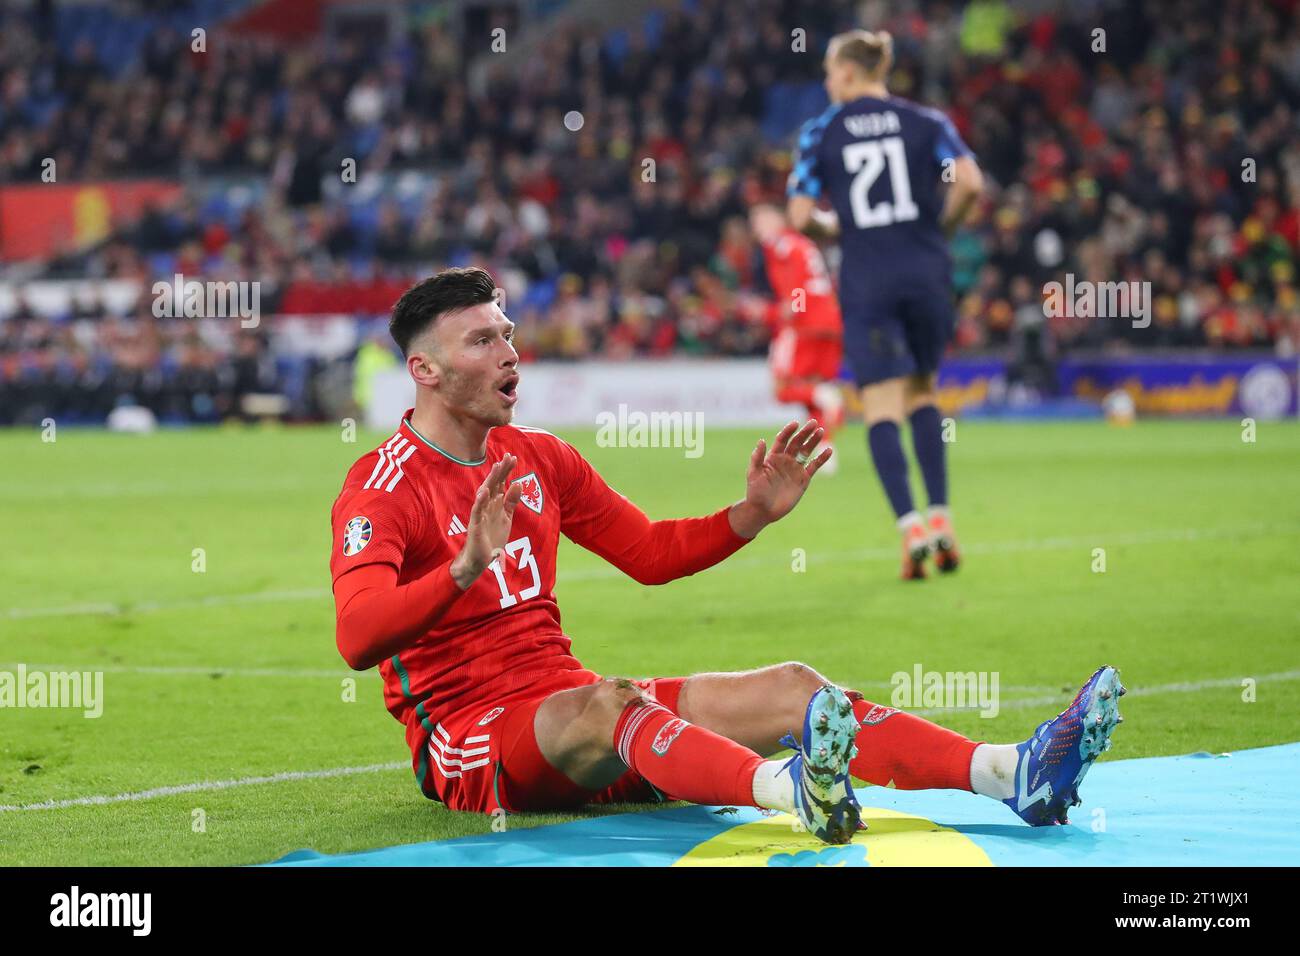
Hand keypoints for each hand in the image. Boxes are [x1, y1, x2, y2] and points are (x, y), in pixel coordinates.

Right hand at [451, 454, 522, 588]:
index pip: (501, 483)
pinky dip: (480, 501)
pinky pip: (477, 510)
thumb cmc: (491, 537)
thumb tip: (518, 484)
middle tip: (508, 456)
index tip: (513, 457)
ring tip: (497, 467)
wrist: (480, 559)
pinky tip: (484, 491)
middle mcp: (486, 505)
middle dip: (501, 471)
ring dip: (491, 480)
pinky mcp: (475, 524)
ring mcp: (480, 513)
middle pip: (494, 484)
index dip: (506, 471)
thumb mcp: (506, 517)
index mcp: (495, 503)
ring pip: (485, 493)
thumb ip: (511, 501)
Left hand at [729, 420, 831, 537]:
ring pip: (806, 451)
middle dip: (805, 432)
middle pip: (797, 442)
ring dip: (813, 441)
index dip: (788, 431)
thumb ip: (757, 458)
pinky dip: (821, 458)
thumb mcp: (753, 474)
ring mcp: (795, 468)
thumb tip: (762, 441)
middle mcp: (785, 460)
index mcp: (773, 456)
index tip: (795, 424)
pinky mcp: (803, 479)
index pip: (783, 439)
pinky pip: (814, 466)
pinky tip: (829, 450)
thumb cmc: (755, 492)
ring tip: (821, 431)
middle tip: (813, 423)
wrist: (763, 510)